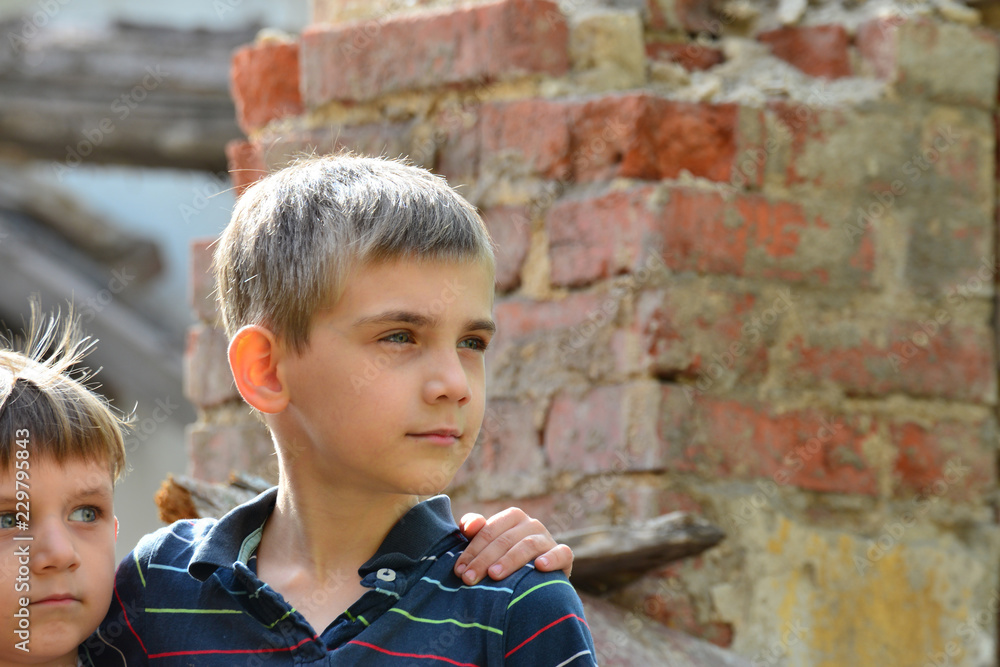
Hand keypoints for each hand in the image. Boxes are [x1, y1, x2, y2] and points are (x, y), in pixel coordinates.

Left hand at [453, 507, 573, 584]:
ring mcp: (548, 539)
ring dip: (510, 560)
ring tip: (494, 575)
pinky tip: (540, 567)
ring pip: (528, 545)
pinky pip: (561, 553)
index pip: (488, 531)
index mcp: (512, 517)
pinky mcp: (564, 555)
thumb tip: (468, 526)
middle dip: (484, 560)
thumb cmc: (506, 558)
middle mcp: (531, 524)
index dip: (472, 550)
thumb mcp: (489, 544)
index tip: (459, 570)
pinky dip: (551, 558)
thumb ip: (475, 531)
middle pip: (505, 540)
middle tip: (469, 579)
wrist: (538, 579)